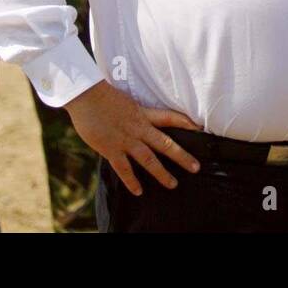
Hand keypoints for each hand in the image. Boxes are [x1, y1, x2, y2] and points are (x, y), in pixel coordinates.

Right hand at [63, 80, 202, 195]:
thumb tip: (138, 124)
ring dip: (161, 173)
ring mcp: (126, 140)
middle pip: (166, 144)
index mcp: (143, 114)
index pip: (170, 118)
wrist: (86, 95)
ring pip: (149, 159)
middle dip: (182, 157)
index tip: (201, 129)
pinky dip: (132, 181)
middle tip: (196, 168)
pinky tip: (139, 191)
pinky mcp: (111, 149)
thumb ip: (134, 115)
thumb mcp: (126, 102)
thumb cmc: (103, 96)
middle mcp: (139, 128)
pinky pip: (124, 168)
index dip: (187, 123)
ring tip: (173, 184)